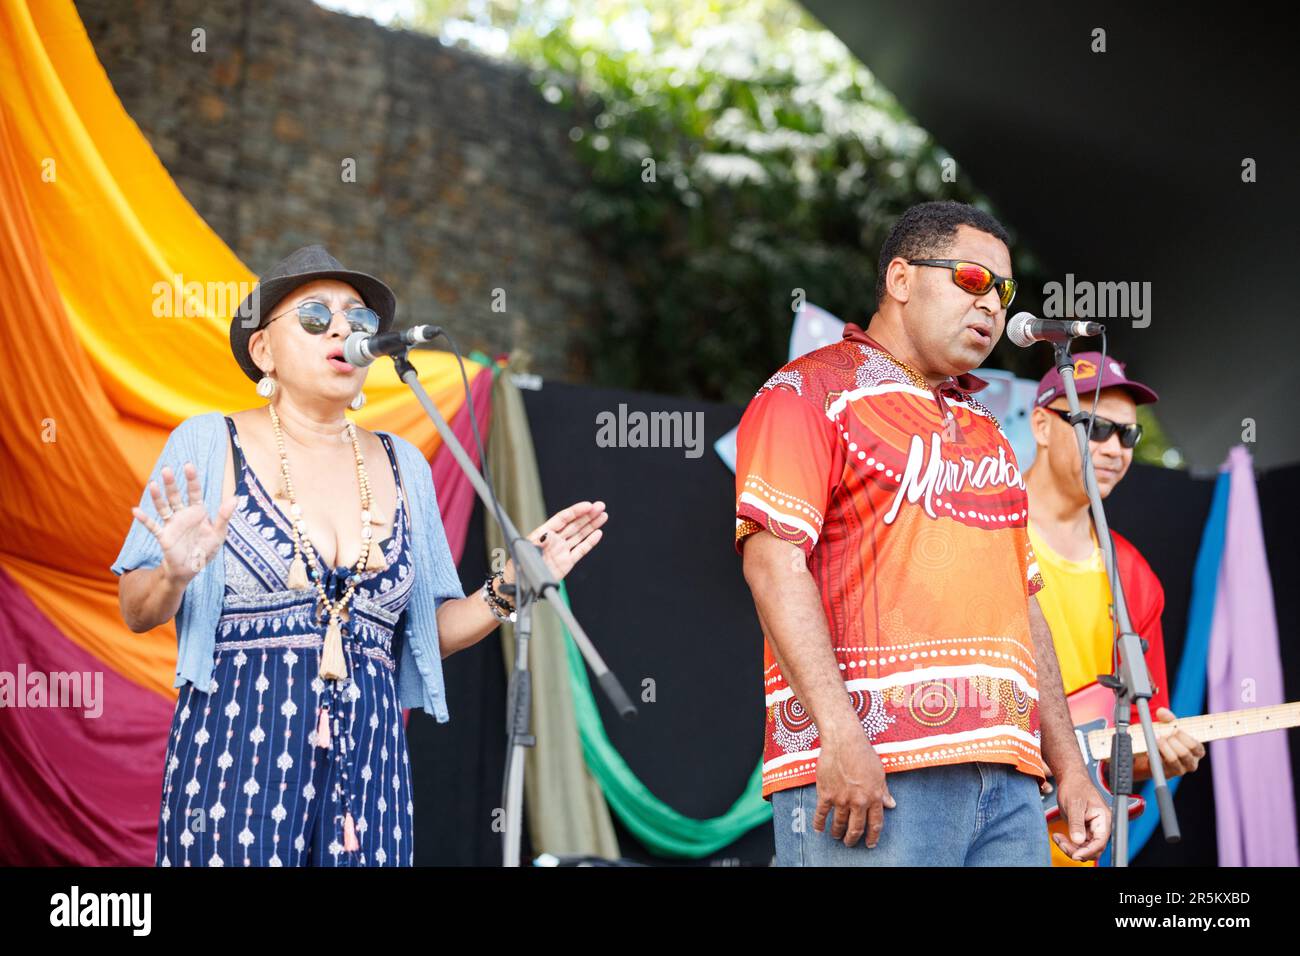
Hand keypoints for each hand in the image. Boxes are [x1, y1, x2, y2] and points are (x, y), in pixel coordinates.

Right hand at [132, 464, 236, 584]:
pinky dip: (145, 519)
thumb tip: (235, 498)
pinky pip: (153, 526)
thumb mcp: (219, 534)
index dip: (191, 479)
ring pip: (163, 507)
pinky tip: (136, 511)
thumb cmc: (206, 549)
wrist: (191, 568)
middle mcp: (183, 515)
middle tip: (166, 469)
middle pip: (175, 496)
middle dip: (171, 483)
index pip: (194, 492)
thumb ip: (224, 516)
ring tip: (152, 484)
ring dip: (157, 496)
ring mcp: (172, 524)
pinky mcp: (164, 536)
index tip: (188, 465)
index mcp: (198, 512)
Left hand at [502, 500, 607, 587]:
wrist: (520, 584)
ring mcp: (562, 550)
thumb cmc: (519, 565)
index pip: (563, 518)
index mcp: (544, 533)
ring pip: (580, 535)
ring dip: (592, 525)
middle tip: (601, 506)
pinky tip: (598, 533)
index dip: (576, 511)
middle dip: (588, 515)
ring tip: (603, 516)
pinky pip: (580, 550)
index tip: (588, 505)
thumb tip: (548, 537)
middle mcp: (555, 540)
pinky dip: (590, 542)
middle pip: (574, 524)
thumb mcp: (526, 551)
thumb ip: (538, 543)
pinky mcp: (567, 562)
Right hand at [813, 722, 895, 847]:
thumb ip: (884, 791)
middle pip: (856, 827)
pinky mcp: (826, 794)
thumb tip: (891, 804)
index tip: (870, 843)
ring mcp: (841, 799)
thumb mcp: (879, 773)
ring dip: (837, 833)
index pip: (875, 823)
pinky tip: (818, 829)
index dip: (873, 836)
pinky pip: (821, 813)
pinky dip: (819, 823)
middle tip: (849, 843)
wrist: (843, 742)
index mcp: (874, 797)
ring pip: (839, 823)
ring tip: (836, 836)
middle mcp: (858, 802)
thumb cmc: (863, 753)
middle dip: (853, 838)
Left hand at [1052, 768, 1111, 861]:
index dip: (1088, 851)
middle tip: (1061, 843)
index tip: (1075, 854)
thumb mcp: (1074, 804)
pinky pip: (1078, 843)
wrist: (1071, 779)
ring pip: (1085, 848)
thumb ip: (1077, 823)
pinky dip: (1068, 843)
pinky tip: (1059, 837)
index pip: (1100, 842)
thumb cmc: (1076, 786)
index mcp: (1103, 819)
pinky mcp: (1084, 830)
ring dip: (1071, 848)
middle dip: (1077, 850)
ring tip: (1058, 839)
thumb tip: (1078, 840)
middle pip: (1093, 849)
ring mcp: (1092, 829)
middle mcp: (1100, 826)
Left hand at [1135, 707, 1204, 780]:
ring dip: (1163, 747)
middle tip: (1165, 735)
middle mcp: (1191, 763)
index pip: (1197, 747)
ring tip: (1157, 738)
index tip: (1175, 730)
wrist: (1154, 752)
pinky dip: (1155, 754)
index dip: (1186, 738)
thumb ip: (1168, 717)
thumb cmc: (1167, 737)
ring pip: (1173, 760)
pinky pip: (1161, 764)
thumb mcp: (1169, 726)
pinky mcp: (1167, 773)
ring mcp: (1180, 769)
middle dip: (1173, 742)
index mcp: (1197, 751)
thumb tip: (1162, 712)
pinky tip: (1150, 748)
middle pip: (1185, 754)